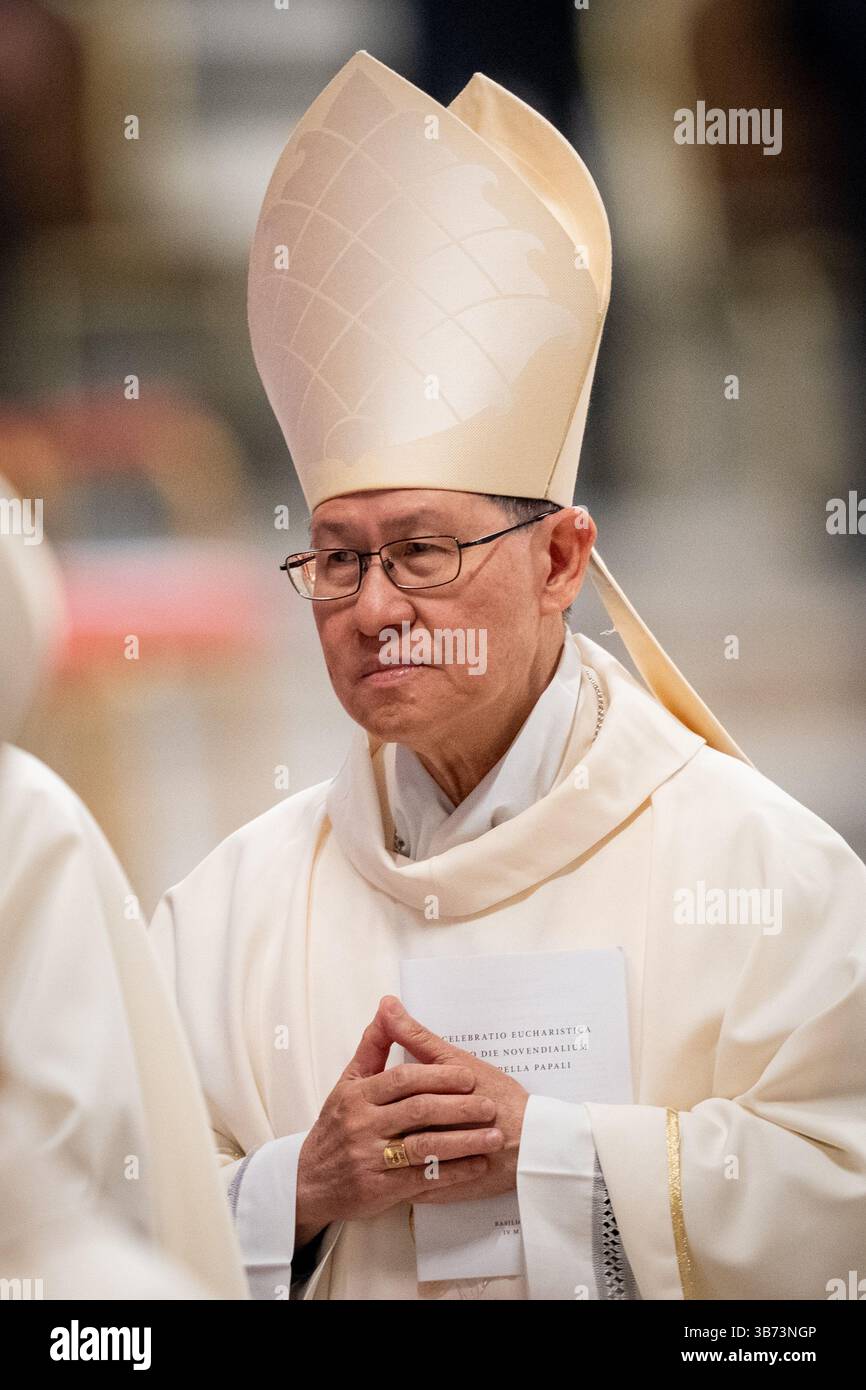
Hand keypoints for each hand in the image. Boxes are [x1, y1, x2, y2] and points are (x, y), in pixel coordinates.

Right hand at [294, 1003, 504, 1249]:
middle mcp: (362, 1125)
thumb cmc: (336, 1127)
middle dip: (459, 1108)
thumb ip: (373, 1046)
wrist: (308, 1182)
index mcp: (357, 1095)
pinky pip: (422, 1180)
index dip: (439, 1076)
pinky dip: (453, 1174)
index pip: (403, 1079)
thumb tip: (388, 1005)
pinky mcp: (378, 1190)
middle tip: (490, 1106)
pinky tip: (476, 1166)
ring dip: (463, 1142)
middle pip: (418, 1110)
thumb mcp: (348, 1083)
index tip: (469, 1077)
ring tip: (493, 1137)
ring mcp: (369, 1159)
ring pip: (424, 1146)